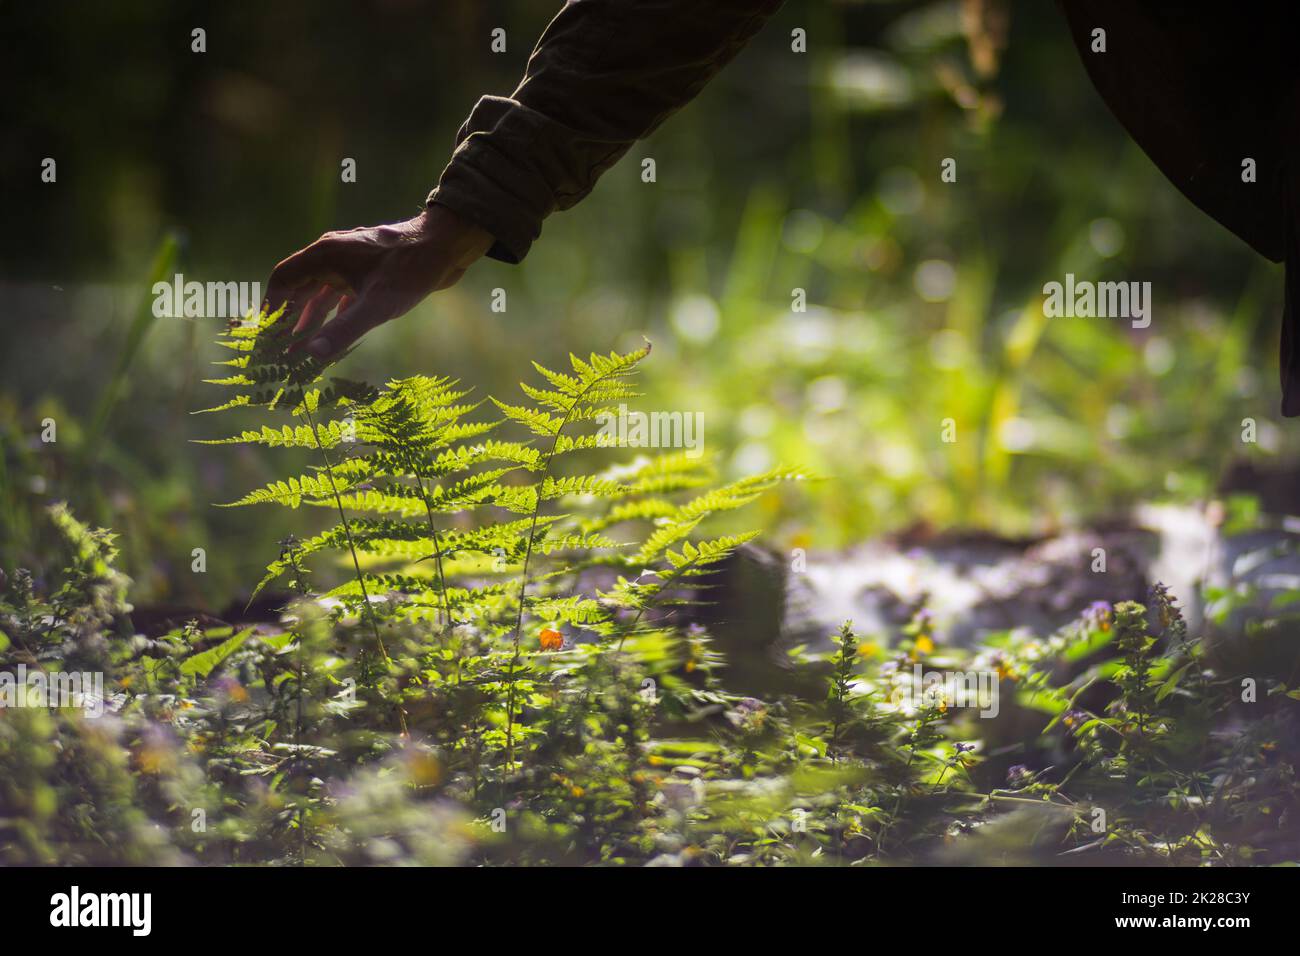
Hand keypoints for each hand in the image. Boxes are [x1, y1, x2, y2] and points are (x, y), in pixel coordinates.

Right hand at [263, 204, 493, 360]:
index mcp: (325, 255)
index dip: (271, 308)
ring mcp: (351, 262)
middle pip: (298, 287)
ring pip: (320, 293)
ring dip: (309, 319)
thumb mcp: (378, 305)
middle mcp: (333, 255)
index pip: (283, 280)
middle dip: (287, 319)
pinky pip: (340, 294)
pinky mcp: (368, 271)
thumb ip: (344, 329)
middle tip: (278, 349)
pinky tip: (331, 334)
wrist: (447, 246)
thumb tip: (311, 354)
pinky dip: (332, 314)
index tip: (265, 335)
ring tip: (298, 348)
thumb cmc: (412, 270)